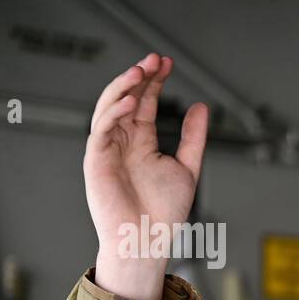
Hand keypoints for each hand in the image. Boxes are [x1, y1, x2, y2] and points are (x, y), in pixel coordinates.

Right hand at [85, 53, 208, 299]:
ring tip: (141, 70)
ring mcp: (108, 148)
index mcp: (142, 141)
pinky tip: (130, 100)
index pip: (145, 102)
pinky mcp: (96, 160)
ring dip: (123, 87)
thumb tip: (202, 107)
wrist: (147, 241)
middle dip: (140, 76)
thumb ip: (193, 137)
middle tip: (155, 58)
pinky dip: (114, 112)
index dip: (155, 81)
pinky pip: (102, 129)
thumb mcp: (188, 167)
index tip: (168, 63)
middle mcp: (123, 141)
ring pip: (110, 107)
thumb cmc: (164, 212)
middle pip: (127, 98)